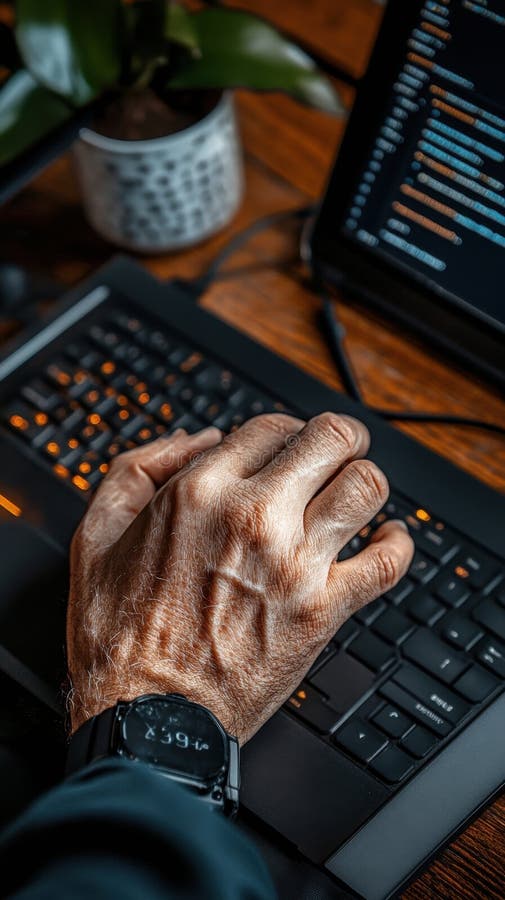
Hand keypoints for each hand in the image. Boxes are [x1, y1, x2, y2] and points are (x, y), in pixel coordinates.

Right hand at [67, 413, 413, 742]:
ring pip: (366, 487)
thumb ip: (137, 470)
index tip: (286, 448)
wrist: (148, 719)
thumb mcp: (96, 537)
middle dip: (338, 439)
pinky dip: (397, 543)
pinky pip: (387, 561)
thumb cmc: (119, 638)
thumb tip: (193, 439)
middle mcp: (254, 517)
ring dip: (366, 482)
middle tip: (335, 453)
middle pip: (331, 438)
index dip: (284, 432)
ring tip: (356, 493)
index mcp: (199, 493)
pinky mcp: (323, 610)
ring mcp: (295, 563)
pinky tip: (388, 538)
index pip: (270, 428)